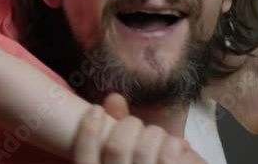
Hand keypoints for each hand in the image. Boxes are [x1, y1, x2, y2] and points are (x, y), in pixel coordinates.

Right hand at [72, 94, 204, 163]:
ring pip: (143, 148)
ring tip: (156, 136)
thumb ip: (113, 134)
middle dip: (128, 125)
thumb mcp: (119, 160)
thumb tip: (114, 98)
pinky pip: (168, 157)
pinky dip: (172, 142)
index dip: (88, 129)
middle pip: (115, 147)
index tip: (95, 110)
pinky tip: (174, 145)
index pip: (83, 156)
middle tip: (135, 125)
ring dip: (153, 132)